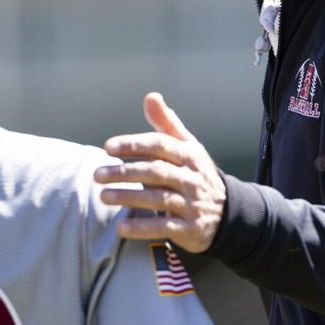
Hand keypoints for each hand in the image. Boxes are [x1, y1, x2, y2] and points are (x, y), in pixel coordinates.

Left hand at [95, 92, 226, 253]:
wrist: (227, 213)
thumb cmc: (196, 174)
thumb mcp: (188, 147)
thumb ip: (167, 124)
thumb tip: (150, 97)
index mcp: (189, 155)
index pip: (160, 145)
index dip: (134, 145)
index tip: (108, 148)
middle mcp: (192, 178)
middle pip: (156, 172)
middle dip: (125, 172)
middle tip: (97, 174)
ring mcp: (192, 204)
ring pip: (159, 198)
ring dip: (129, 197)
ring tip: (103, 196)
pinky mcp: (190, 228)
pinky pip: (165, 227)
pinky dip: (143, 228)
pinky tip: (121, 227)